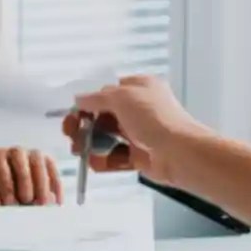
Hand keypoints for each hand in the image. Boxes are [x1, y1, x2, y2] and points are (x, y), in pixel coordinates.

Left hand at [0, 147, 62, 205]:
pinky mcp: (48, 161)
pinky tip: (57, 202)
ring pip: (39, 162)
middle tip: (27, 200)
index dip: (5, 182)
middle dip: (24, 180)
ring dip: (42, 183)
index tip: (9, 201)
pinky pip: (53, 171)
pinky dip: (56, 187)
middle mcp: (15, 152)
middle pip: (20, 158)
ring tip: (42, 203)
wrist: (13, 192)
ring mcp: (33, 154)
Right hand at [64, 75, 210, 184]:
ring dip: (90, 144)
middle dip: (85, 125)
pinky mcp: (141, 156)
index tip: (74, 114)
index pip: (109, 91)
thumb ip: (96, 98)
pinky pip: (117, 157)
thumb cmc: (155, 118)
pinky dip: (104, 160)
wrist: (180, 153)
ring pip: (108, 138)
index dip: (89, 102)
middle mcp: (141, 109)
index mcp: (140, 87)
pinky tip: (93, 163)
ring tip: (78, 151)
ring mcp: (141, 133)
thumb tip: (79, 99)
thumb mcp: (122, 97)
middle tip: (70, 134)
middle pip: (105, 116)